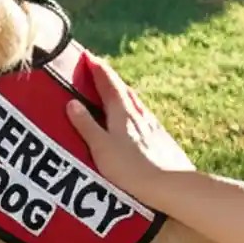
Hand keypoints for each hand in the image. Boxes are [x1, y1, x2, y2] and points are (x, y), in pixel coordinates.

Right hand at [67, 57, 194, 207]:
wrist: (171, 186)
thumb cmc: (131, 170)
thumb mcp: (101, 148)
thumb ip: (87, 125)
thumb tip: (72, 103)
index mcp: (122, 113)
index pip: (108, 84)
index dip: (97, 69)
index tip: (88, 56)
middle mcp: (140, 115)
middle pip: (124, 91)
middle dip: (110, 79)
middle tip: (99, 70)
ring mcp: (153, 127)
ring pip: (136, 104)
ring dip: (125, 94)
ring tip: (117, 92)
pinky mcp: (162, 140)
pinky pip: (145, 119)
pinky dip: (136, 113)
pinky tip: (138, 120)